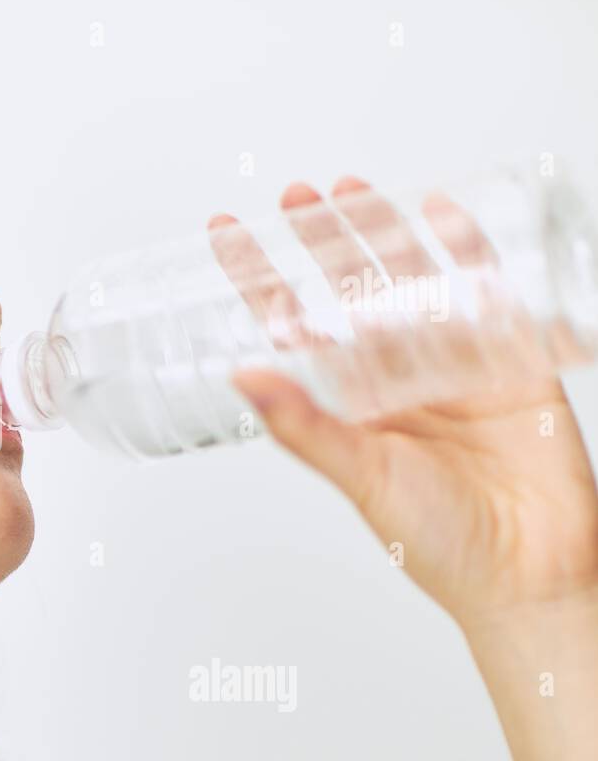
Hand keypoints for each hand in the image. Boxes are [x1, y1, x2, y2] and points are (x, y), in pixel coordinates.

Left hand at [208, 176, 597, 632]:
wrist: (533, 570)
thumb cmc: (440, 541)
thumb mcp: (361, 476)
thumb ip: (304, 426)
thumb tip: (240, 375)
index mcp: (349, 404)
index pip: (293, 327)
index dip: (260, 281)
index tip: (226, 236)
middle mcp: (393, 377)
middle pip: (349, 292)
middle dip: (320, 243)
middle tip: (294, 196)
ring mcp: (450, 364)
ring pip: (409, 282)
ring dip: (382, 234)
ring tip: (349, 189)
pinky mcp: (508, 359)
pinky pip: (487, 291)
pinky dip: (466, 251)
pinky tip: (440, 212)